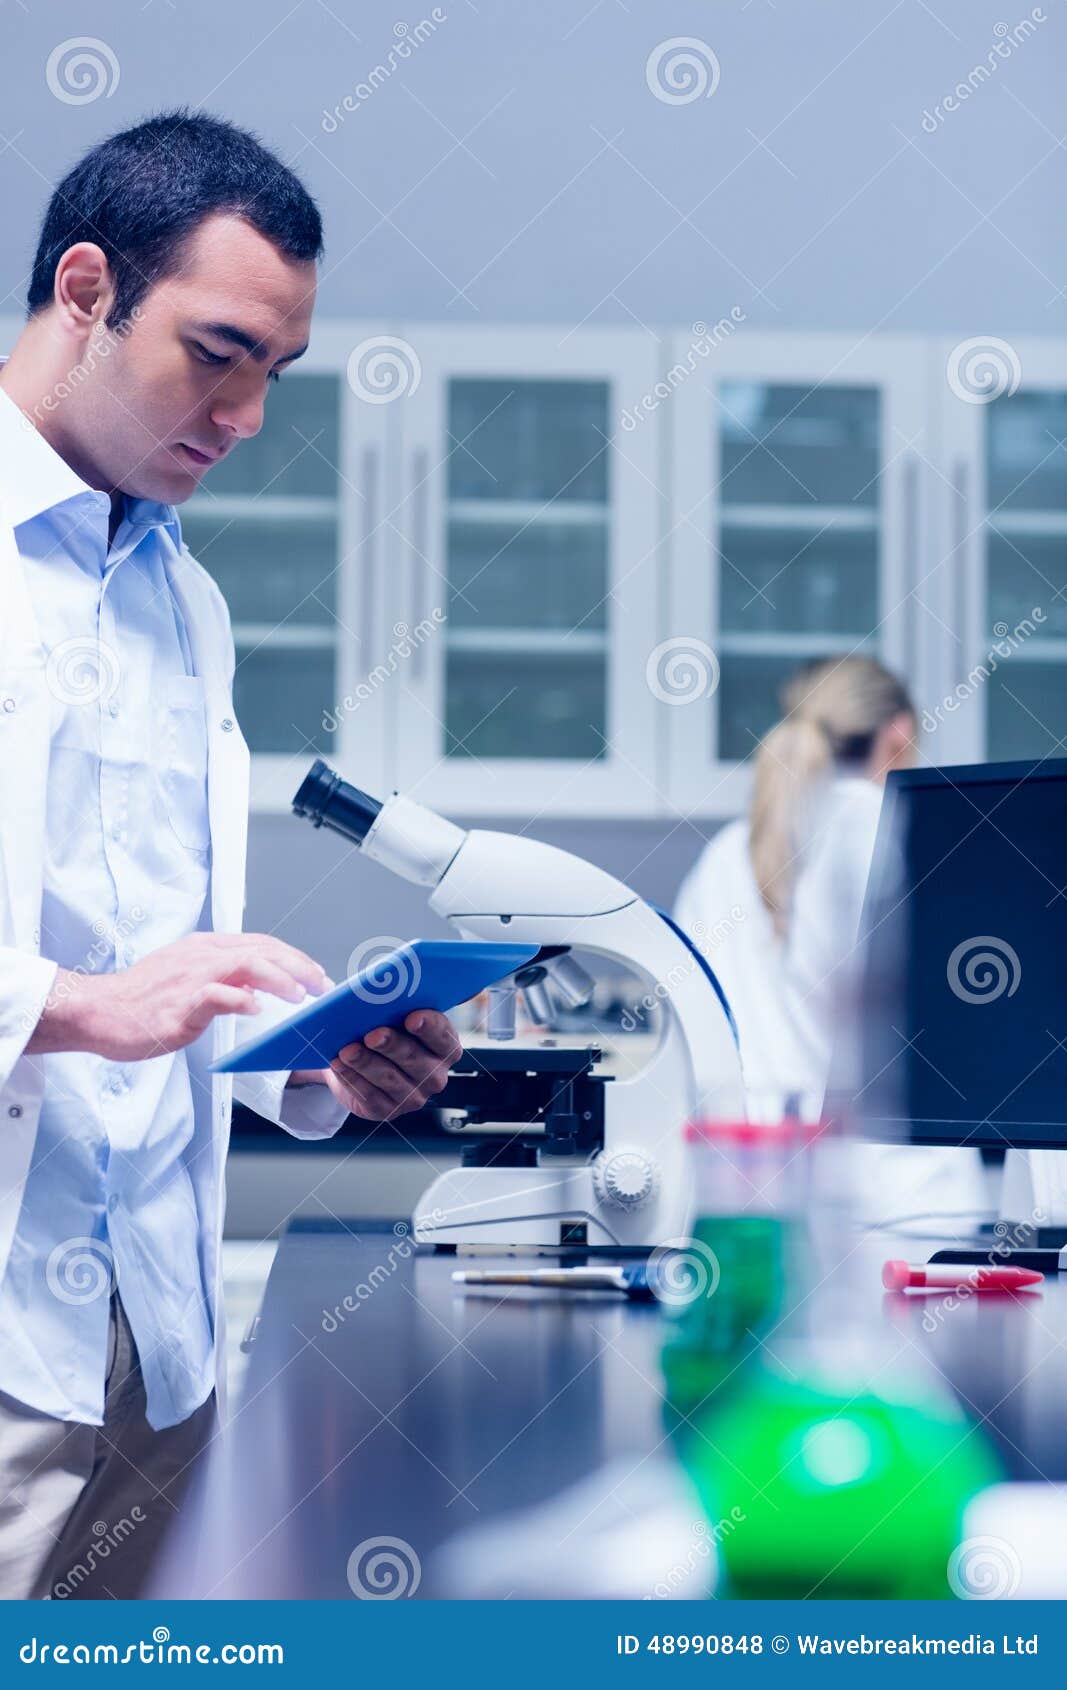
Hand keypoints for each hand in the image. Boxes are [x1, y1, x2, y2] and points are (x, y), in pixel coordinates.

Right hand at [27, 932, 327, 1060]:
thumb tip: (258, 989)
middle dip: (298, 966)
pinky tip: (257, 1009)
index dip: (294, 958)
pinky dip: (241, 1000)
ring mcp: (191, 977)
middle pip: (262, 950)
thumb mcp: (188, 978)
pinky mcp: (179, 1003)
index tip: (316, 975)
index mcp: (205, 948)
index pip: (261, 944)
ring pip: (247, 964)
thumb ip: (223, 980)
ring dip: (280, 978)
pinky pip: (217, 995)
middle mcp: (202, 956)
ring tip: (300, 994)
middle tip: (322, 985)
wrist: (99, 1011)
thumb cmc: (141, 1000)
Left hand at [321, 1010, 462, 1121]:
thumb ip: (402, 1004)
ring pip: (389, 1078)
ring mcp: (413, 1097)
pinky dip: (352, 1078)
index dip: (429, 1027)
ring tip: (348, 1050)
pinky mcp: (387, 1110)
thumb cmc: (387, 1030)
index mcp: (445, 1048)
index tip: (412, 1017)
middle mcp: (435, 1076)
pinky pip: (370, 1096)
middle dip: (392, 1045)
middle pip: (413, 1058)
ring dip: (366, 1062)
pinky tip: (340, 1065)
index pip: (443, 1037)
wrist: (365, 1060)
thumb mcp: (398, 1016)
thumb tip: (386, 987)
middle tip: (373, 1034)